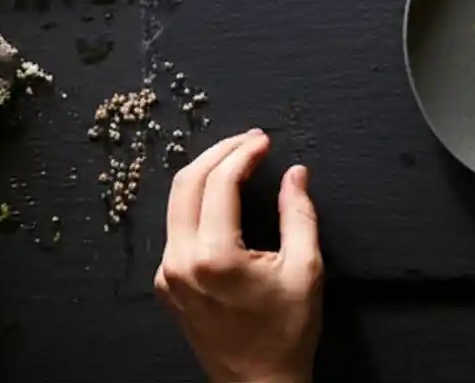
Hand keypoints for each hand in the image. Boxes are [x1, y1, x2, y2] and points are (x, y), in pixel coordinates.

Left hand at [154, 129, 322, 382]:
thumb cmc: (286, 333)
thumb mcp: (306, 269)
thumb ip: (299, 214)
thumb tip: (295, 174)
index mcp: (214, 257)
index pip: (220, 183)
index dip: (243, 153)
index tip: (264, 141)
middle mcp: (180, 262)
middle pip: (187, 183)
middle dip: (218, 153)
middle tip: (250, 141)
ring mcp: (168, 274)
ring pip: (176, 204)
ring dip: (206, 175)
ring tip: (238, 160)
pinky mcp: (167, 283)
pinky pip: (177, 229)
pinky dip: (199, 203)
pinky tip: (222, 198)